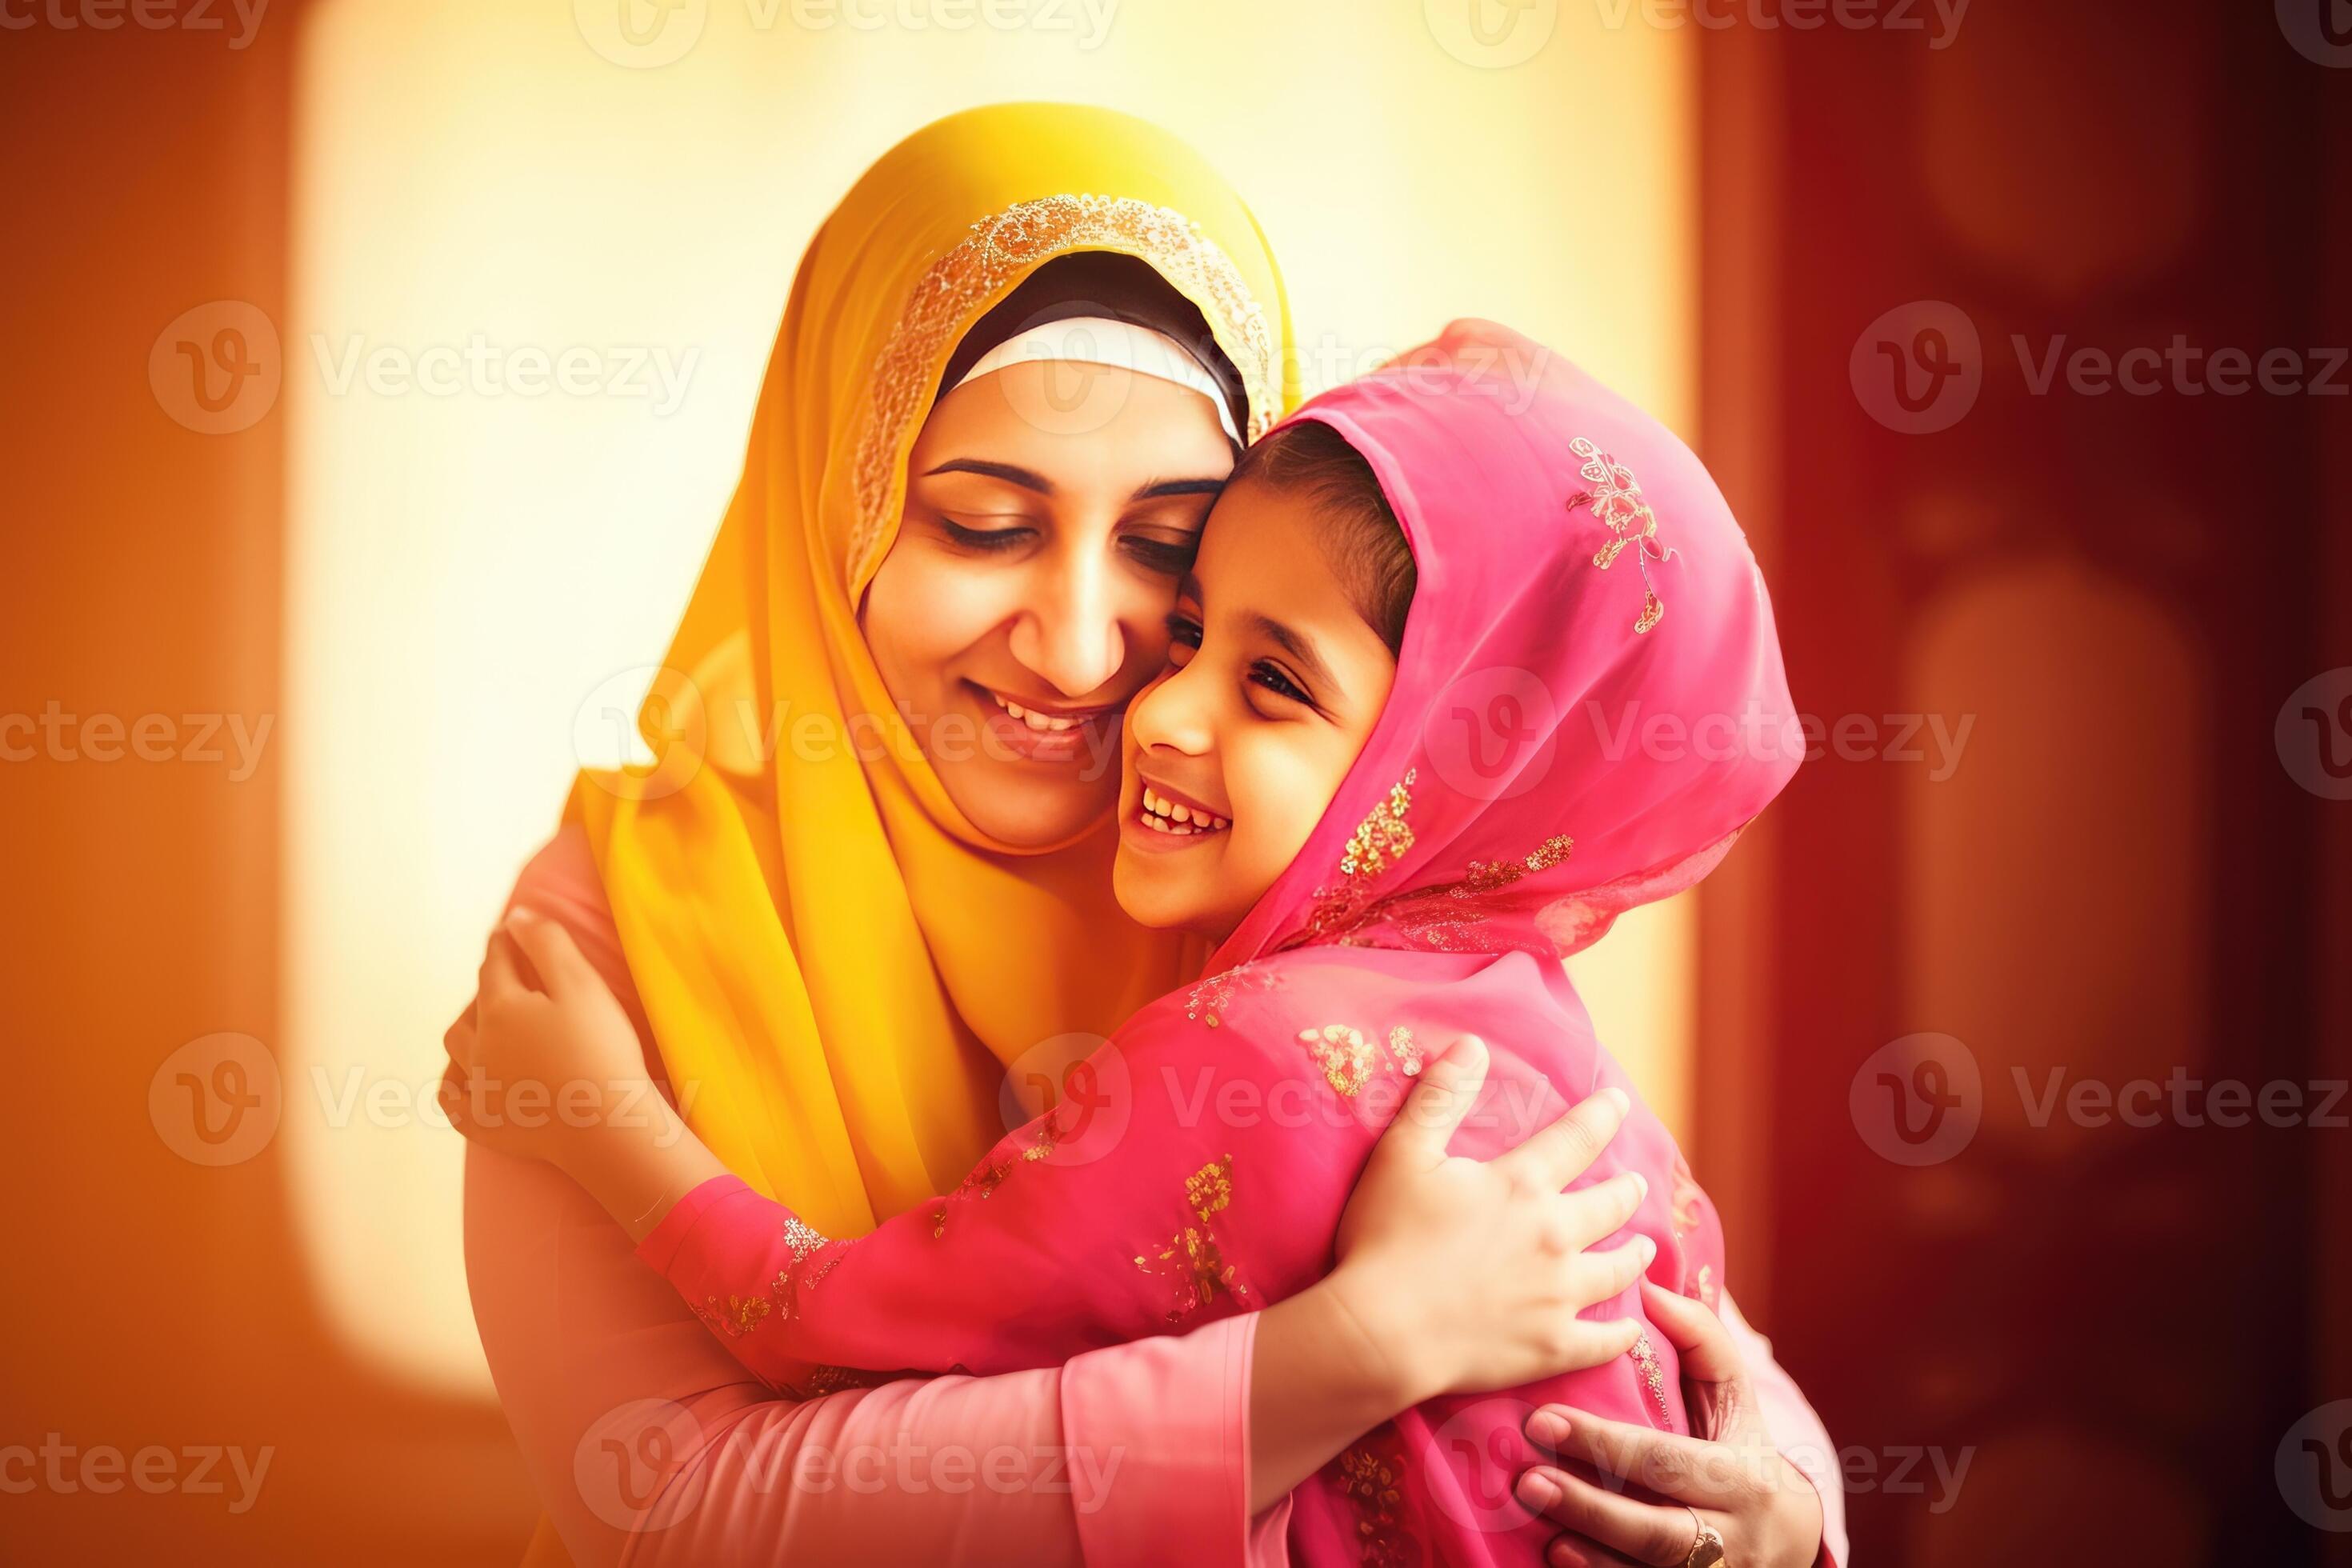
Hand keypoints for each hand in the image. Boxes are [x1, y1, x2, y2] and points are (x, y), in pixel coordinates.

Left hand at [439, 908, 657, 1173]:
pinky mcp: (483, 1124)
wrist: (604, 1127)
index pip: (494, 964)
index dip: (504, 943)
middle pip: (473, 1006)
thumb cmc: (600, 1050)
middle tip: (507, 976)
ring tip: (484, 1021)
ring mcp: (477, 1088)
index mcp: (501, 1008)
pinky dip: (454, 1082)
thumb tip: (515, 915)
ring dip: (468, 1027)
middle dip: (487, 985)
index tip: (509, 930)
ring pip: (457, 1047)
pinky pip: (453, 1099)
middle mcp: (478, 1046)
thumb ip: (547, 943)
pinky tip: (463, 1077)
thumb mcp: (582, 984)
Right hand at [1322, 1035, 1652, 1408]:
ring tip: (1643, 1246)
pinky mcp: (1552, 1345)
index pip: (1576, 1138)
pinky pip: (1605, 1340)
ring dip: (1633, 1254)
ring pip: (1616, 1269)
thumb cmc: (1386, 1239)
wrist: (1382, 1333)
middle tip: (1636, 1183)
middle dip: (1625, 1190)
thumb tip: (1472, 1044)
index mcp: (1521, 1185)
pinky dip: (1622, 1332)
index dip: (1601, 1115)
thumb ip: (1439, 1098)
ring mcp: (1558, 1295)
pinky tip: (1631, 1327)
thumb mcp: (1402, 1155)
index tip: (1619, 1102)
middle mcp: (1553, 1236)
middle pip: (1608, 1206)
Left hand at [1515, 1282, 1825, 1567]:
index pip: (1666, 1462)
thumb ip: (1700, 1341)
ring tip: (1542, 1529)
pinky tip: (1562, 1562)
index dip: (1603, 1444)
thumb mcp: (1734, 1399)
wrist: (1790, 1542)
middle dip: (1590, 1507)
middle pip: (1657, 1530)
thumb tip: (1649, 1288)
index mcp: (1742, 1479)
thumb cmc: (1743, 1450)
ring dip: (1592, 1555)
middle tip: (1527, 1480)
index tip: (1542, 1421)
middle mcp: (1734, 1538)